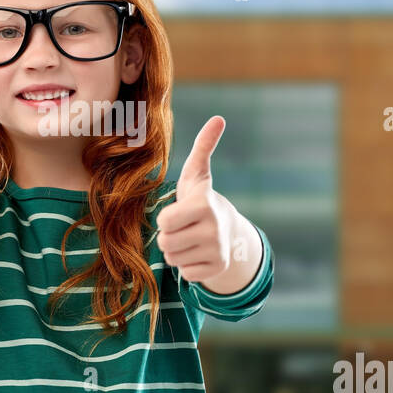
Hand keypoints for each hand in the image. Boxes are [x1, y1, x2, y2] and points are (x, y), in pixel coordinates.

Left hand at [157, 116, 234, 282]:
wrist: (228, 230)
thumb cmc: (201, 198)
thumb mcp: (197, 173)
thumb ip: (203, 146)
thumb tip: (218, 118)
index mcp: (204, 205)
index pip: (164, 222)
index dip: (166, 218)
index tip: (178, 212)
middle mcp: (213, 229)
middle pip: (165, 243)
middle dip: (169, 236)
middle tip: (182, 228)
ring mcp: (217, 251)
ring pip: (173, 259)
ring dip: (177, 251)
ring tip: (190, 239)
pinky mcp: (217, 269)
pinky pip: (185, 274)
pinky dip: (188, 266)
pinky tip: (198, 253)